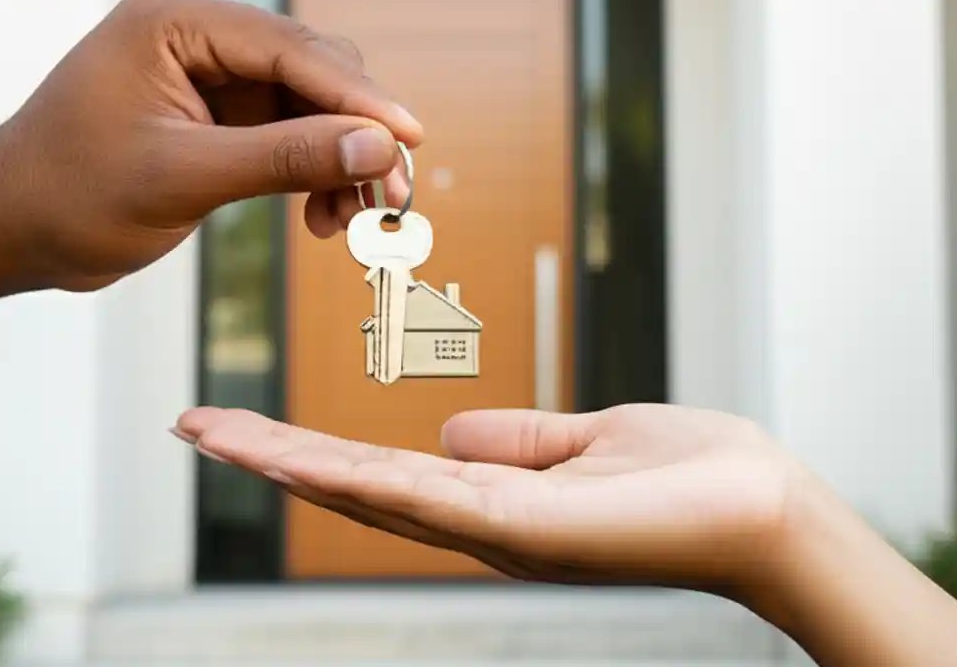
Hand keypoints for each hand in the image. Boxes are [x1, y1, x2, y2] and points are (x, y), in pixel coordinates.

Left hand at [0, 0, 420, 324]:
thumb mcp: (183, 178)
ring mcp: (208, 72)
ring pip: (308, 105)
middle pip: (312, 70)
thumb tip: (377, 148)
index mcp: (176, 21)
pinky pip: (286, 132)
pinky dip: (311, 172)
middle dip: (355, 135)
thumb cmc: (68, 194)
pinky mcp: (214, 112)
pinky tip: (322, 217)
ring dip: (338, 160)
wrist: (11, 226)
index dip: (359, 99)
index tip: (410, 141)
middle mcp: (197, 34)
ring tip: (353, 222)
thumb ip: (284, 158)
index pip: (292, 48)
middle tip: (392, 197)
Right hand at [172, 405, 956, 666]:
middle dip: (269, 459)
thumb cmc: (691, 473)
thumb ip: (517, 438)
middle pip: (354, 487)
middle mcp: (479, 522)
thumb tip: (451, 431)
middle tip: (190, 427)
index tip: (241, 426)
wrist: (766, 510)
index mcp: (491, 497)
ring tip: (214, 435)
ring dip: (287, 466)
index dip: (304, 453)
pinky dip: (357, 481)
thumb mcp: (587, 438)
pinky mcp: (528, 528)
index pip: (378, 471)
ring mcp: (498, 530)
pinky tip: (300, 463)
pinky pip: (427, 498)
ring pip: (371, 494)